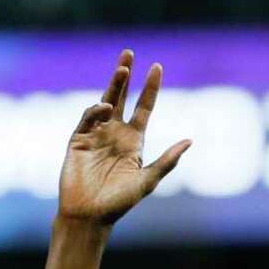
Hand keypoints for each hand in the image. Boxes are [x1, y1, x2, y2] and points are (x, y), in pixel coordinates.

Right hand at [58, 49, 190, 225]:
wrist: (89, 216)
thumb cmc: (119, 203)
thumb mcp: (148, 181)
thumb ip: (167, 161)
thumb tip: (190, 141)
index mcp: (134, 141)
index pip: (144, 108)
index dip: (150, 88)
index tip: (157, 67)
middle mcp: (115, 134)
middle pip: (122, 97)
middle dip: (125, 75)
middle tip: (130, 52)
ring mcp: (96, 135)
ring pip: (105, 101)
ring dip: (113, 84)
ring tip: (123, 68)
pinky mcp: (78, 140)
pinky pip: (88, 118)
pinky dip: (96, 110)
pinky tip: (106, 108)